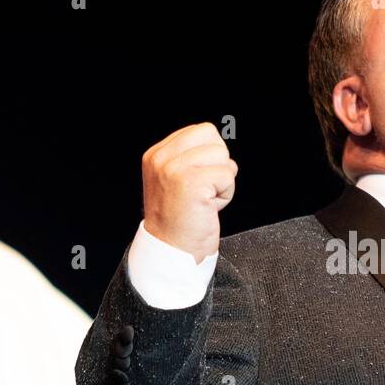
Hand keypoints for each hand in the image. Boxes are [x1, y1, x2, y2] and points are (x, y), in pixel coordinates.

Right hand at [141, 122, 237, 262]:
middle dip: (218, 166)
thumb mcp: (177, 181)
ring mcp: (174, 169)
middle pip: (214, 140)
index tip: (197, 182)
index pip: (202, 131)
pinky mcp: (191, 182)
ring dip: (223, 182)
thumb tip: (223, 152)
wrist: (172, 253)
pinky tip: (208, 208)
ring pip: (223, 157)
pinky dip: (225, 195)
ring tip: (204, 200)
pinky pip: (227, 175)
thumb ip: (193, 159)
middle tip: (203, 192)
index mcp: (157, 154)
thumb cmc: (181, 221)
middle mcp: (161, 158)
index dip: (211, 157)